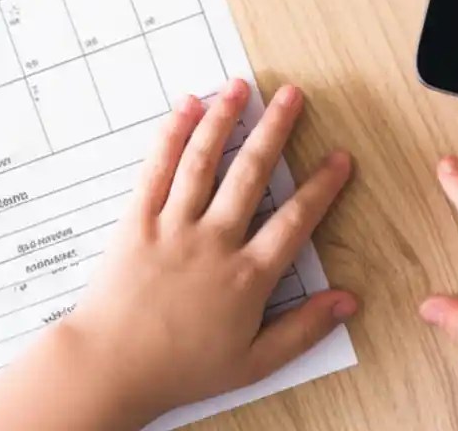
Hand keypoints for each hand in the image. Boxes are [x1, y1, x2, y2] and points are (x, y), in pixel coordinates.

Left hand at [0, 79, 356, 430]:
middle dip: (277, 130)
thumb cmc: (180, 369)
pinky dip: (172, 135)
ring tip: (240, 87)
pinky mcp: (137, 222)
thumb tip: (347, 301)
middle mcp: (214, 242)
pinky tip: (186, 108)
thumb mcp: (254, 363)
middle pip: (252, 175)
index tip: (339, 159)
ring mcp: (174, 228)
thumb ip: (304, 330)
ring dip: (225, 119)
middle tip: (293, 96)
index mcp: (247, 277)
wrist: (110, 368)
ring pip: (204, 162)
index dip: (322, 186)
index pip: (296, 220)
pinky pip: (156, 170)